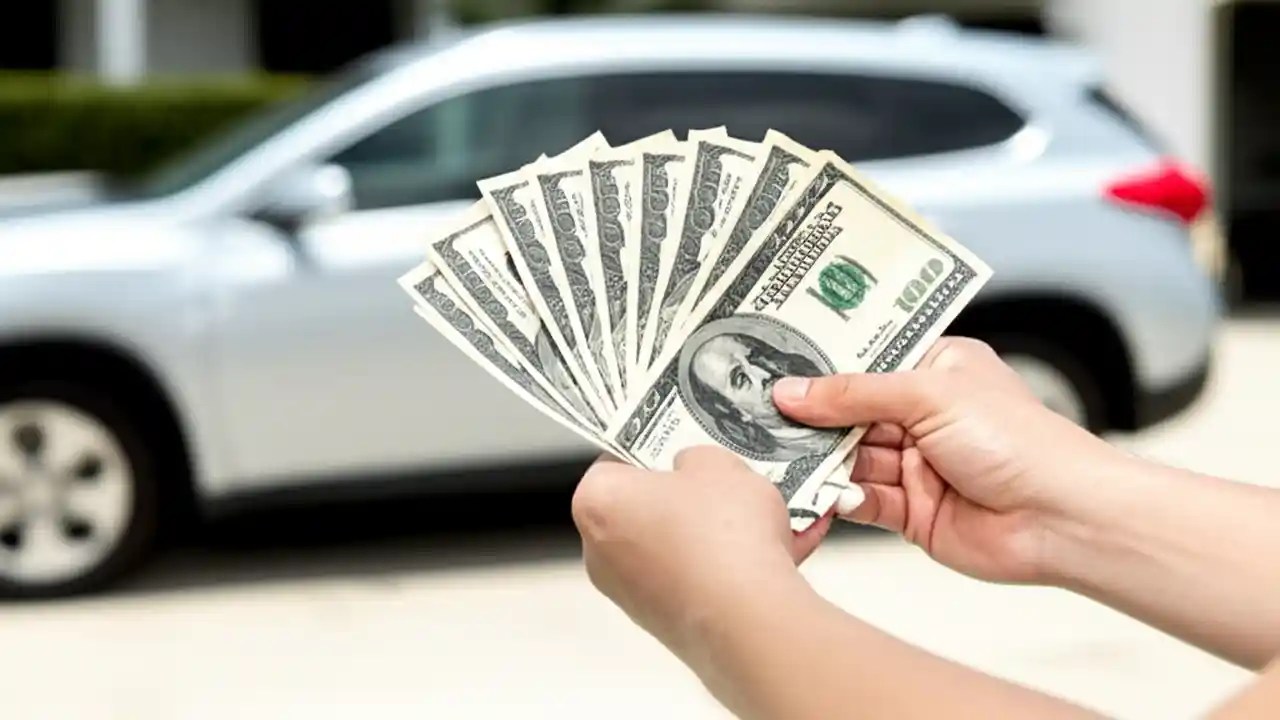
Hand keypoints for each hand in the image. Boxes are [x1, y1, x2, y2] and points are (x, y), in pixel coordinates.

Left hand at [571, 447, 831, 658]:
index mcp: (596, 501)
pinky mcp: (668, 621)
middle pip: (646, 507)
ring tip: (765, 513)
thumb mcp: (717, 462)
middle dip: (689, 494)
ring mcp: (633, 593)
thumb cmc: (722, 536)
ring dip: (718, 530)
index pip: (614, 461)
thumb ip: (697, 457)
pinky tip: (782, 547)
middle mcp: (601, 552)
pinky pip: (701, 578)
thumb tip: (694, 469)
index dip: (652, 447)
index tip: (681, 444)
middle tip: (725, 479)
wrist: (749, 618)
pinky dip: (734, 564)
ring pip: (679, 545)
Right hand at [773, 337, 1127, 583]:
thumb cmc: (1018, 441)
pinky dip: (839, 496)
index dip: (823, 363)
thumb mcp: (928, 394)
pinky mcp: (910, 511)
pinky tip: (821, 490)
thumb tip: (792, 392)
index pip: (866, 359)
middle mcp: (923, 415)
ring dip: (819, 458)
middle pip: (849, 412)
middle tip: (760, 412)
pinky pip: (860, 500)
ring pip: (849, 457)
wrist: (1060, 518)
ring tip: (778, 451)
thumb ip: (854, 394)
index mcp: (936, 370)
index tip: (773, 359)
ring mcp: (915, 465)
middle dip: (810, 416)